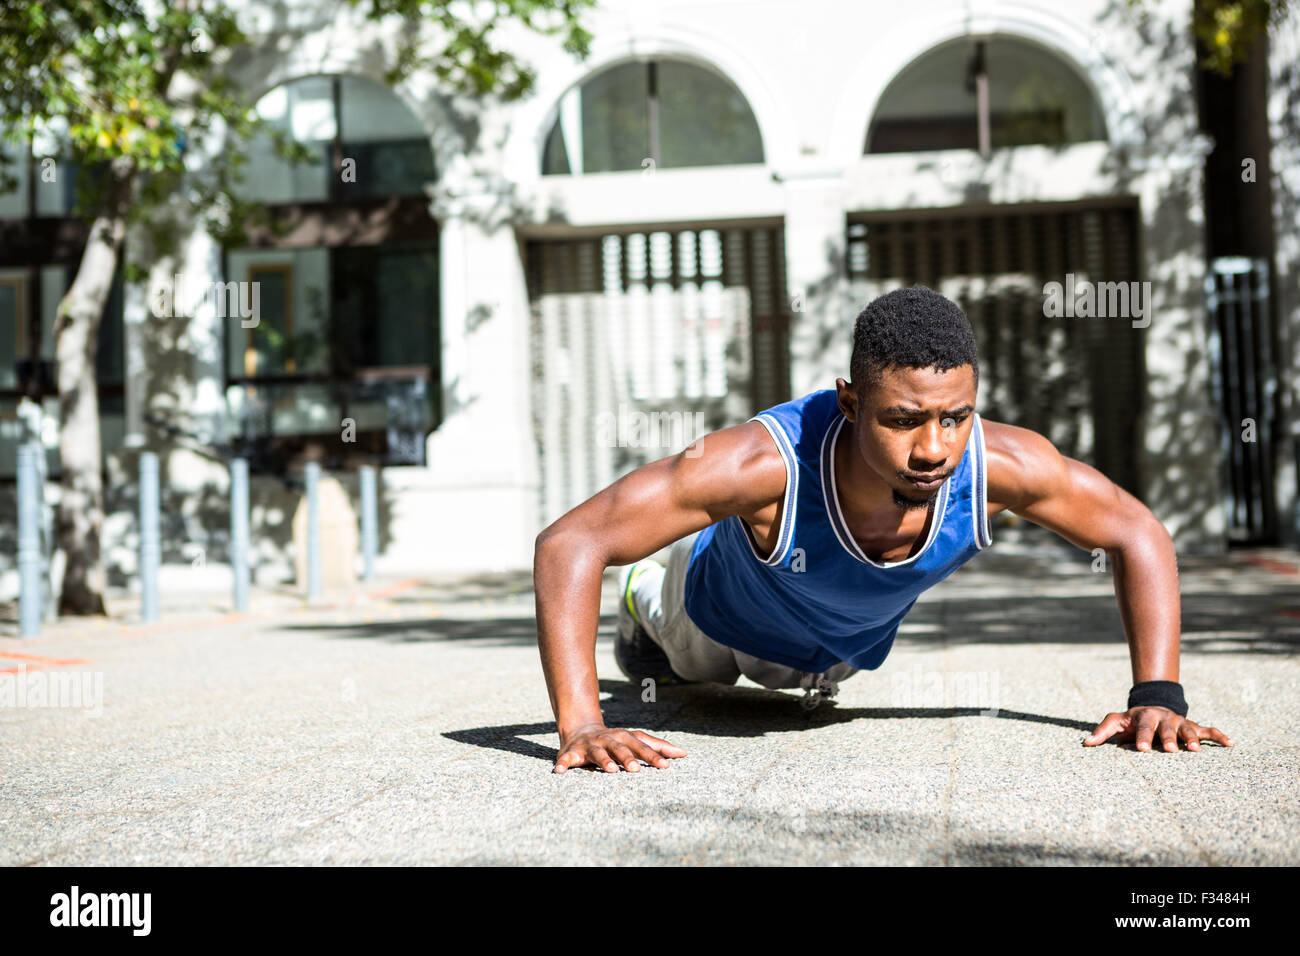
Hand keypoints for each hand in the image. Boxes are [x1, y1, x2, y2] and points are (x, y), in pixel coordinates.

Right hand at [553, 723, 686, 773]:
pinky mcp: (571, 752)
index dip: (653, 754)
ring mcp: (589, 745)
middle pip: (620, 747)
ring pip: (597, 752)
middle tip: (637, 769)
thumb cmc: (614, 740)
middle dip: (628, 757)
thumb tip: (684, 753)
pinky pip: (566, 758)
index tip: (667, 765)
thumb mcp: (634, 741)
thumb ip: (657, 747)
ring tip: (611, 771)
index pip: (641, 744)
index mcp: (624, 737)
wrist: (580, 728)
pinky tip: (559, 771)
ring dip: (603, 760)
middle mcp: (608, 739)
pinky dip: (563, 764)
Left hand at [1084, 706, 1233, 751]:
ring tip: (1196, 750)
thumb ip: (1103, 731)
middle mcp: (1164, 718)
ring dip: (1192, 739)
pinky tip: (1231, 744)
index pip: (1142, 728)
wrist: (1152, 704)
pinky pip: (1208, 730)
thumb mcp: (1116, 721)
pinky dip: (1219, 736)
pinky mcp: (1193, 726)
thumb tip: (1086, 743)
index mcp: (1145, 717)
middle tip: (1171, 750)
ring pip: (1187, 729)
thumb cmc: (1133, 720)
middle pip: (1166, 729)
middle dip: (1169, 738)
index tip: (1140, 750)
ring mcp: (1179, 721)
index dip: (1141, 738)